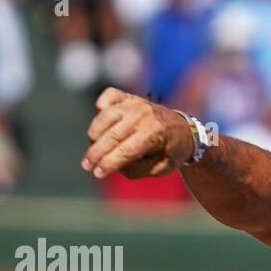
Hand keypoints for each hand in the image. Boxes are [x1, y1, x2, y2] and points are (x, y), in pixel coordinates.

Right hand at [81, 88, 195, 179]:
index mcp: (155, 134)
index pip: (125, 150)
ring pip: (106, 116)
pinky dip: (101, 106)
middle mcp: (143, 115)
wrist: (184, 131)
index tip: (97, 174)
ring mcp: (135, 104)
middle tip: (86, 166)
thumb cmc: (170, 152)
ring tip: (93, 149)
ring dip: (95, 134)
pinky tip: (101, 121)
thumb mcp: (161, 168)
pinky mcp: (129, 97)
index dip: (108, 163)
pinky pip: (109, 96)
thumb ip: (138, 169)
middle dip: (96, 153)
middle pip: (112, 135)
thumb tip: (114, 166)